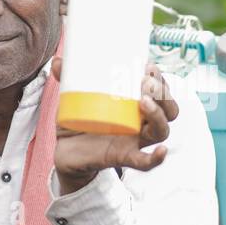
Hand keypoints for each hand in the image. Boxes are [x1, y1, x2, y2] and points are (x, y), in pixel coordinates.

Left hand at [51, 58, 178, 195]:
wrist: (67, 152)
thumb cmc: (78, 121)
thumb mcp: (73, 98)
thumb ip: (67, 79)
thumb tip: (57, 61)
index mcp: (134, 104)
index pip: (159, 89)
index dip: (159, 78)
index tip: (147, 65)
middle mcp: (140, 122)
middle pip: (168, 109)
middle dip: (163, 93)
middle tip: (145, 81)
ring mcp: (134, 140)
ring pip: (161, 131)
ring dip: (158, 115)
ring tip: (145, 101)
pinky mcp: (123, 157)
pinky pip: (146, 162)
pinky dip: (156, 158)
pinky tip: (162, 151)